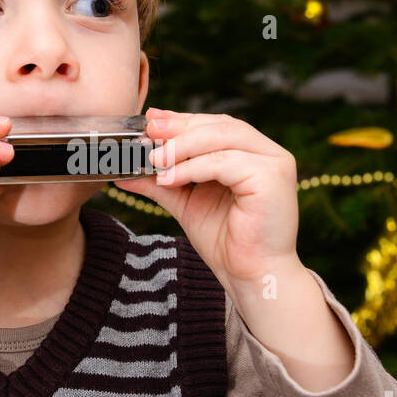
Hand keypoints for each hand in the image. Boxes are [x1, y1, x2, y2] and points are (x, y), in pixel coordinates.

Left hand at [113, 107, 300, 288]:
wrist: (250, 276)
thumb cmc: (225, 241)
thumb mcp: (186, 203)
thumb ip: (160, 182)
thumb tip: (122, 172)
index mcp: (251, 152)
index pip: (214, 125)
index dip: (181, 120)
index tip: (150, 121)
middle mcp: (267, 153)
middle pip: (219, 126)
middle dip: (180, 127)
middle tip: (148, 132)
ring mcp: (274, 163)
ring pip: (222, 138)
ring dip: (183, 147)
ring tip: (154, 159)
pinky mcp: (272, 178)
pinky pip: (226, 163)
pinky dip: (194, 168)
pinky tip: (170, 178)